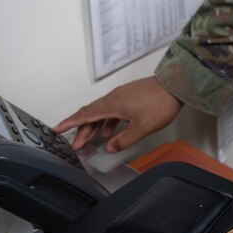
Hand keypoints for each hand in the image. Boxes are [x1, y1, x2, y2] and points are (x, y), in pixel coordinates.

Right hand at [53, 76, 181, 153]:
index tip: (57, 128)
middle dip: (82, 130)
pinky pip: (112, 109)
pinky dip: (108, 121)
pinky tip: (112, 131)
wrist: (175, 85)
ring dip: (95, 126)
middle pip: (91, 114)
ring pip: (102, 112)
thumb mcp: (143, 127)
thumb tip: (111, 147)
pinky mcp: (129, 96)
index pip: (86, 115)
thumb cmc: (160, 103)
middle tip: (76, 145)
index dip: (70, 123)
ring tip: (92, 140)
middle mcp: (114, 98)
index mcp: (113, 104)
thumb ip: (125, 139)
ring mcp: (122, 96)